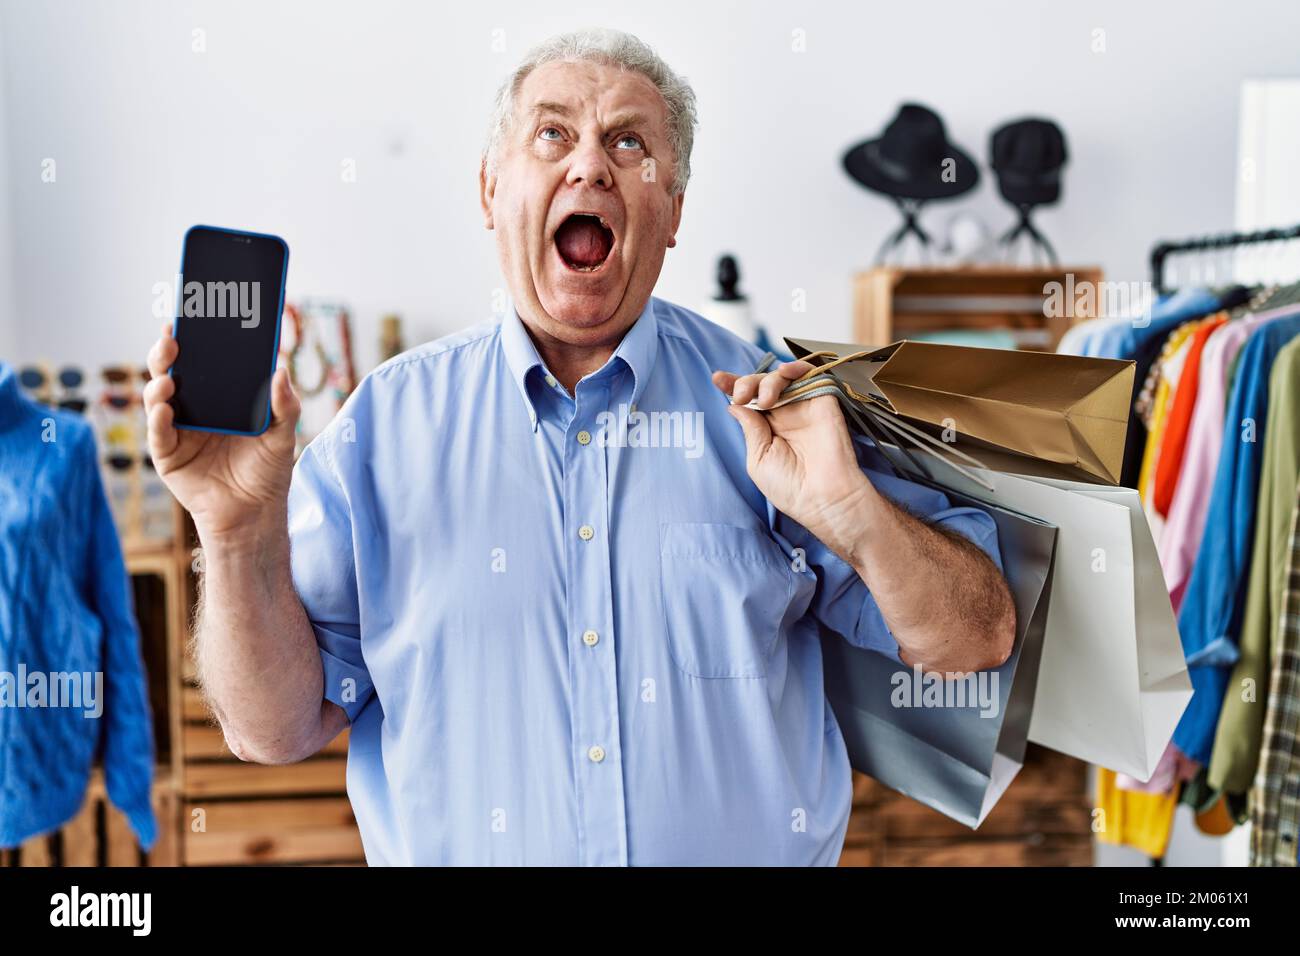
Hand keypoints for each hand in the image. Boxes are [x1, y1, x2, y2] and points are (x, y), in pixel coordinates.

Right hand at [144, 322, 300, 540]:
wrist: (253, 514)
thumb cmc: (267, 471)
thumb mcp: (283, 436)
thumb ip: (285, 407)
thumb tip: (281, 371)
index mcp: (219, 396)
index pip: (203, 361)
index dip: (195, 338)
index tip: (193, 315)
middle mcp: (193, 406)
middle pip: (172, 370)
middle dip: (167, 351)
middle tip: (172, 337)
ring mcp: (176, 429)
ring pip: (158, 396)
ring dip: (159, 382)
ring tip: (169, 378)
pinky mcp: (167, 454)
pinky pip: (158, 433)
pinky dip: (158, 419)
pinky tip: (164, 410)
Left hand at [712, 361, 877, 562]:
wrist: (824, 497)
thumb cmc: (791, 488)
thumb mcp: (759, 460)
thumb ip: (750, 430)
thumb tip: (735, 406)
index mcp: (766, 429)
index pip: (747, 401)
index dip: (732, 387)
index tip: (717, 379)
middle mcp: (783, 415)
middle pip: (760, 385)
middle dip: (745, 383)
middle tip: (740, 396)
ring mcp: (803, 407)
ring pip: (781, 378)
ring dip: (767, 380)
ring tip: (764, 399)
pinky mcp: (823, 401)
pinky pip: (811, 375)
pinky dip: (797, 367)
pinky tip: (785, 372)